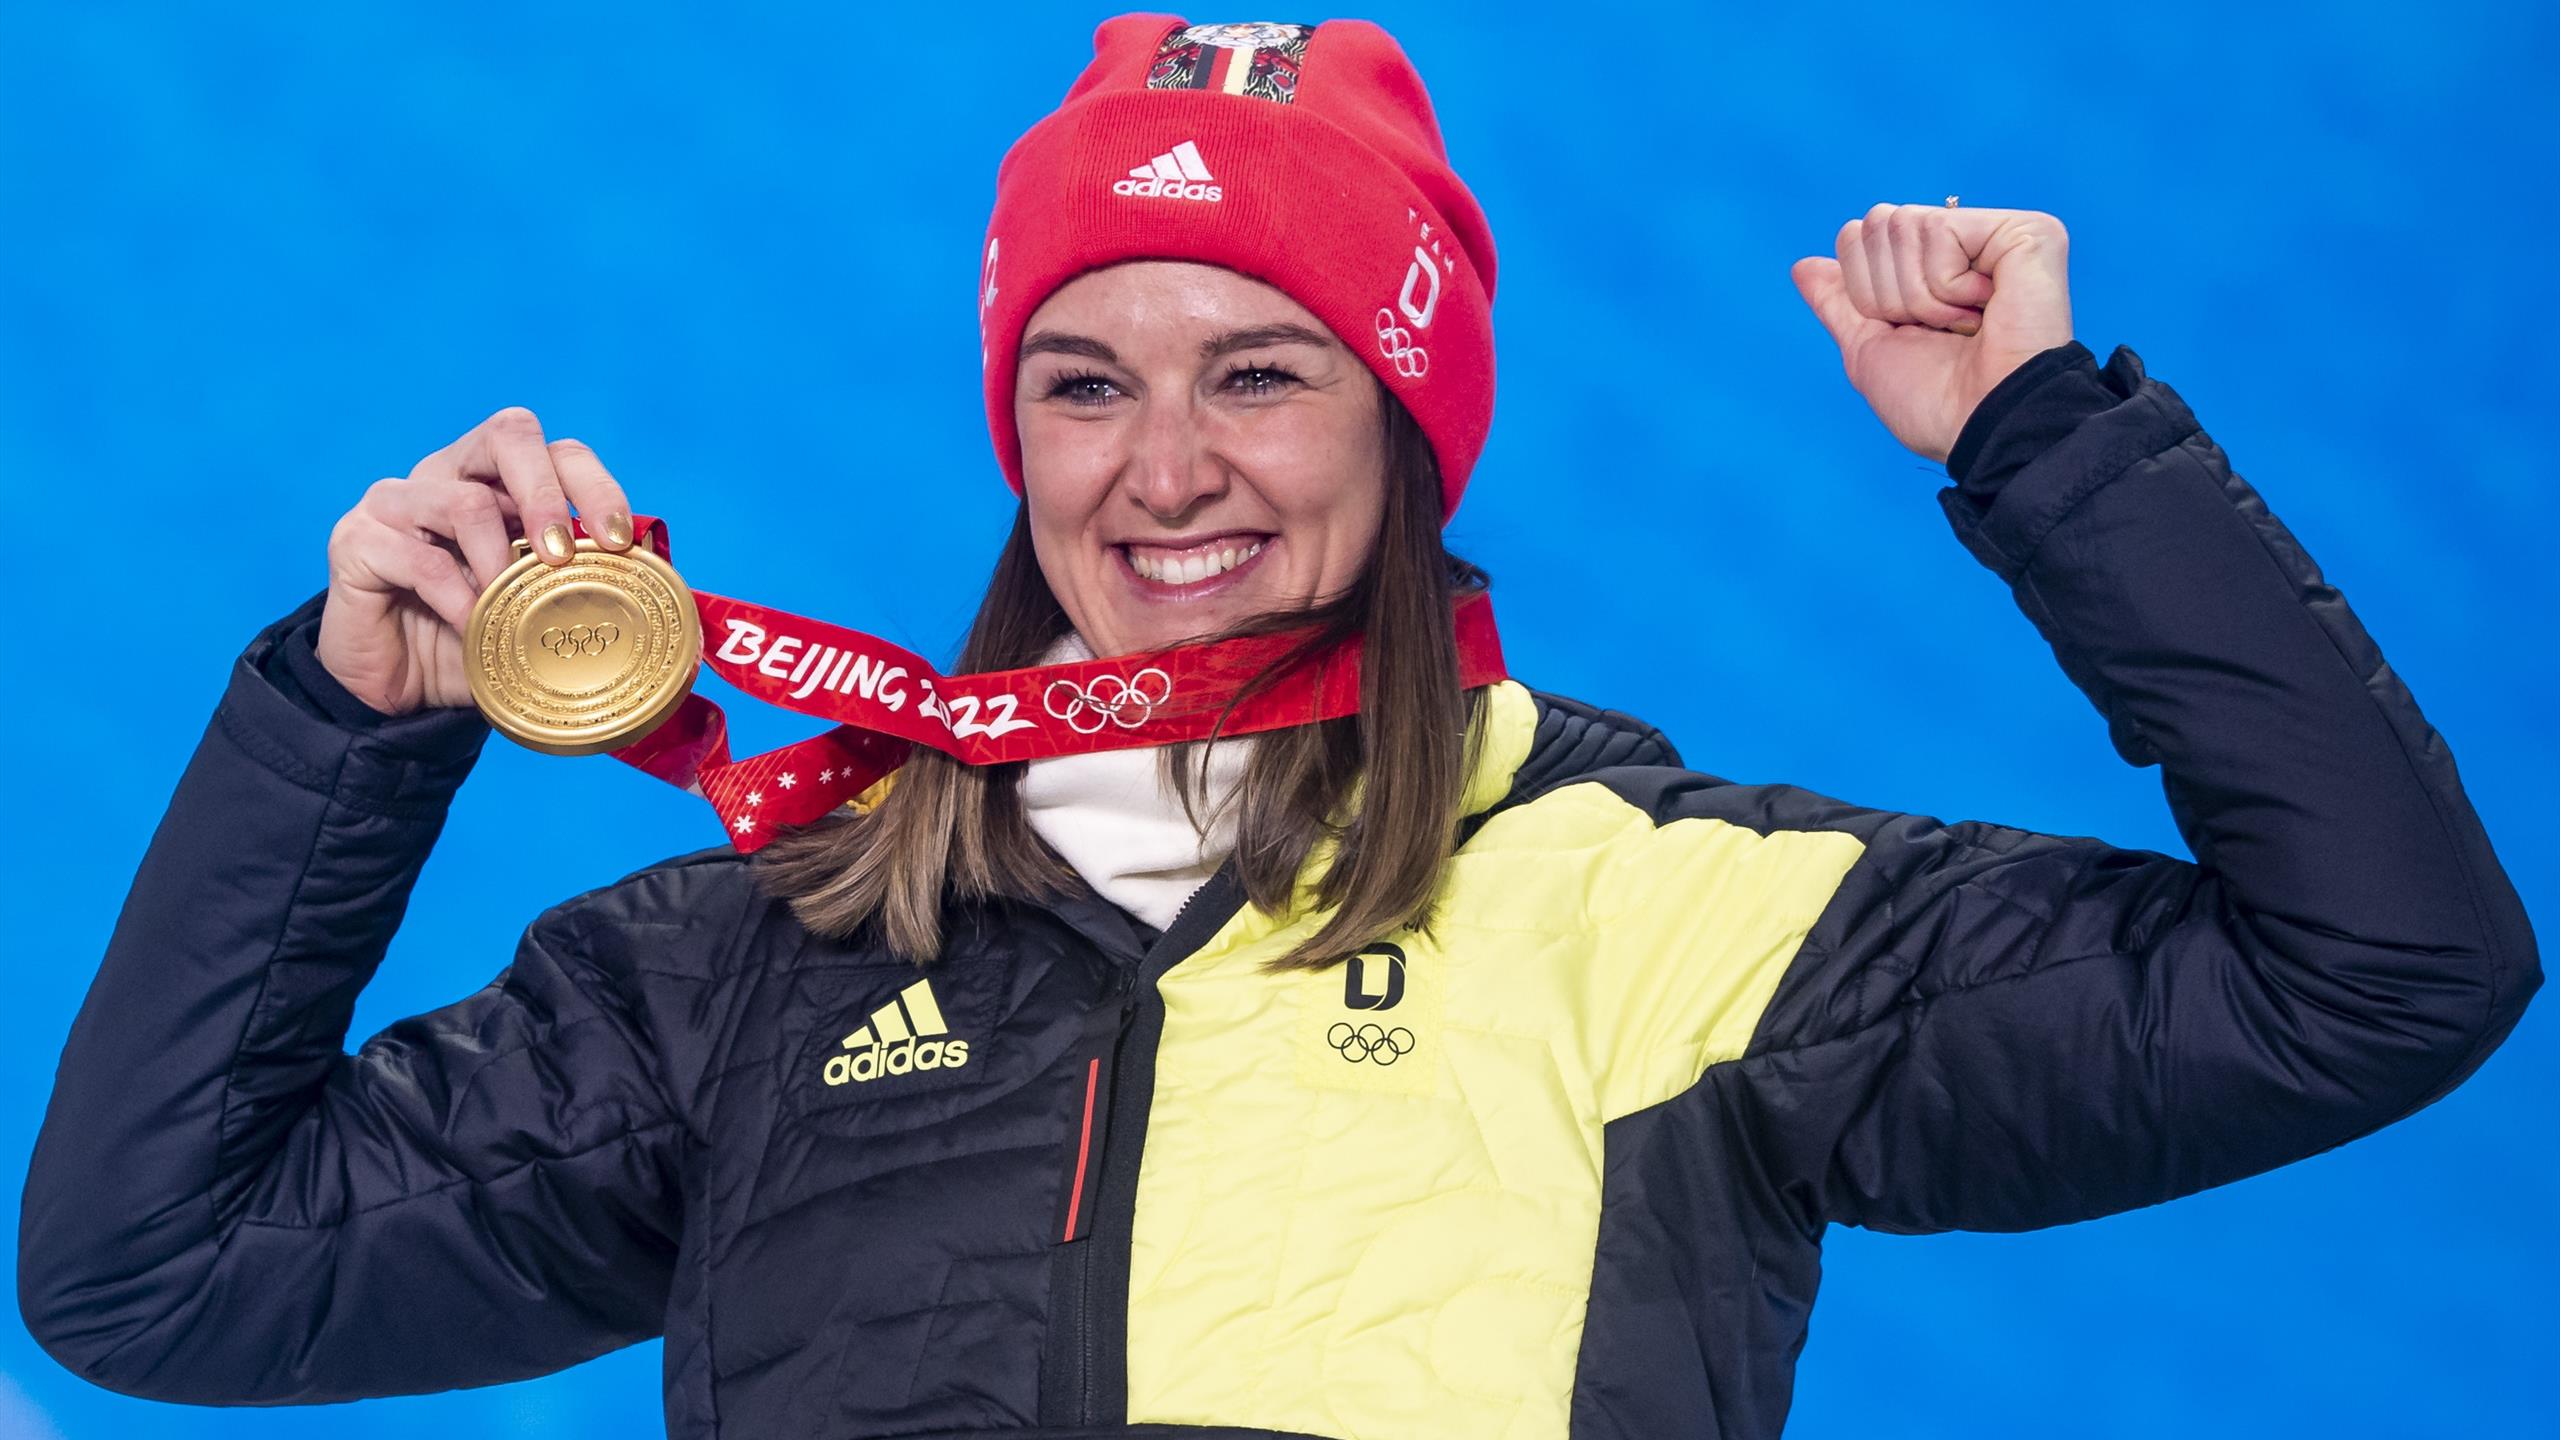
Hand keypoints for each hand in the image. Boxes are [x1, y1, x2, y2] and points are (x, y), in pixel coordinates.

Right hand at [314, 407, 635, 714]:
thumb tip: (668, 588)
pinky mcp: (356, 540)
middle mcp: (448, 475)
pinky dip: (455, 598)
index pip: (556, 450)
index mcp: (498, 482)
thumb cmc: (476, 643)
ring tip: (508, 607)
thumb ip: (588, 589)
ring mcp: (397, 502)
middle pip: (509, 435)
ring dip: (499, 561)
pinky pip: (416, 556)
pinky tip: (470, 627)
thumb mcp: (540, 613)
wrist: (399, 692)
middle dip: (548, 493)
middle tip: (561, 556)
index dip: (594, 484)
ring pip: (461, 499)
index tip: (618, 540)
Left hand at [1791, 202, 2074, 463]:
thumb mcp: (1869, 351)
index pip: (1856, 237)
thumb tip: (1804, 266)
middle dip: (1892, 294)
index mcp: (1932, 270)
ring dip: (1922, 297)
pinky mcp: (2025, 231)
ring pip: (1904, 225)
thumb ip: (1839, 304)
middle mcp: (1966, 244)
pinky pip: (1938, 229)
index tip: (1910, 331)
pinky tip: (1986, 311)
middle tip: (1941, 332)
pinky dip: (1948, 285)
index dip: (1864, 293)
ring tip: (1966, 328)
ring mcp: (1998, 234)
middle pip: (1876, 224)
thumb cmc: (1936, 404)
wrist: (1982, 426)